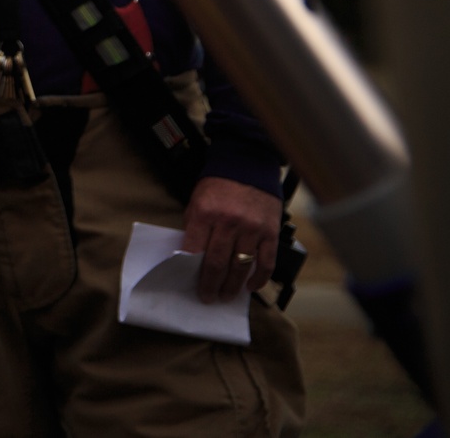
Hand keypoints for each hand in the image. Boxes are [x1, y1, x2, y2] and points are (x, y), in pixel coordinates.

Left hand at [182, 175, 280, 302]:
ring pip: (242, 267)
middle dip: (212, 285)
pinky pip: (266, 262)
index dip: (192, 272)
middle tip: (208, 297)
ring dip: (233, 286)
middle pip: (218, 263)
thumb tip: (190, 257)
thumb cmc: (218, 185)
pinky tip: (250, 287)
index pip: (195, 250)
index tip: (192, 285)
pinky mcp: (270, 232)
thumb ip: (195, 228)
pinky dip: (259, 278)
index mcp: (205, 213)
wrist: (247, 164)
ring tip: (227, 296)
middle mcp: (229, 222)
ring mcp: (252, 229)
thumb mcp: (196, 201)